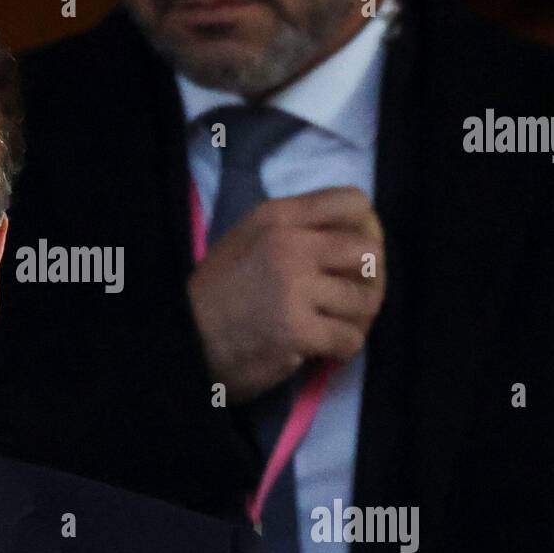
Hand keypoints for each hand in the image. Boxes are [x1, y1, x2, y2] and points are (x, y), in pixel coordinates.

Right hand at [187, 186, 384, 402]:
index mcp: (277, 216)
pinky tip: (324, 350)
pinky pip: (351, 339)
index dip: (365, 231)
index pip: (353, 203)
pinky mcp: (297, 330)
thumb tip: (357, 237)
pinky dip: (343, 349)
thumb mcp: (249, 241)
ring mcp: (294, 288)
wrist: (184, 341)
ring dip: (356, 320)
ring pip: (366, 300)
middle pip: (369, 253)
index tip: (352, 258)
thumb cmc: (217, 294)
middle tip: (350, 301)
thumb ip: (295, 231)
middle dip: (368, 281)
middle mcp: (289, 244)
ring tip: (335, 327)